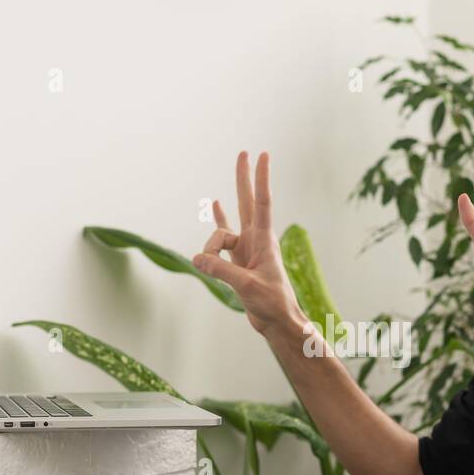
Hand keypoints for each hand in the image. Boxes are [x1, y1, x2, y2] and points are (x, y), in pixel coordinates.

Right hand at [192, 151, 301, 335]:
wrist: (278, 322)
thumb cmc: (271, 304)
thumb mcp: (245, 286)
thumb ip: (220, 270)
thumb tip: (196, 259)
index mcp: (265, 241)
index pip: (262, 202)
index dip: (261, 178)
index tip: (262, 156)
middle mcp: (256, 240)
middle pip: (247, 202)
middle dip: (243, 178)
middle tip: (243, 152)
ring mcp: (247, 249)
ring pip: (221, 234)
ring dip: (210, 248)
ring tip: (207, 265)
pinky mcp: (238, 260)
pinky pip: (222, 238)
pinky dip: (218, 222)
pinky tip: (215, 204)